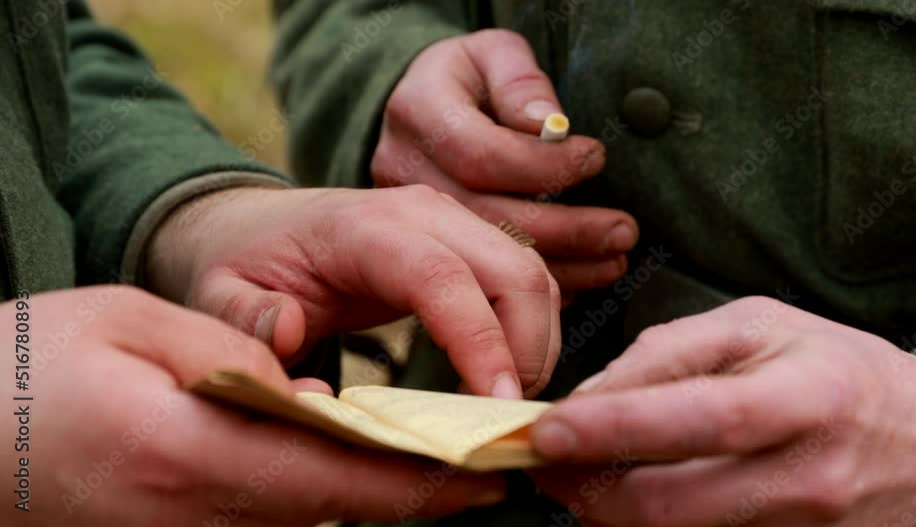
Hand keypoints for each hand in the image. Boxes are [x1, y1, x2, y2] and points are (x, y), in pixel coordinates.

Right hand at [2, 287, 502, 525]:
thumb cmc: (35, 365)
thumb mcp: (131, 327)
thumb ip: (233, 363)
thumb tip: (315, 399)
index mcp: (192, 453)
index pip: (336, 480)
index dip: (419, 483)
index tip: (483, 474)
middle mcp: (200, 513)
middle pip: (337, 513)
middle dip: (417, 496)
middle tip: (486, 470)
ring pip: (311, 520)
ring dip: (379, 497)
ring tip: (443, 464)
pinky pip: (274, 517)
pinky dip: (329, 496)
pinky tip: (360, 467)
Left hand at [146, 185, 559, 397]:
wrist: (262, 226)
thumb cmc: (246, 263)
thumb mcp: (220, 291)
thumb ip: (244, 316)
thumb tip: (288, 332)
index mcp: (363, 229)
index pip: (442, 276)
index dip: (480, 340)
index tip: (496, 405)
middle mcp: (423, 213)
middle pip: (513, 270)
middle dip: (529, 349)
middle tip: (504, 420)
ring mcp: (453, 222)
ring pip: (533, 275)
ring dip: (537, 343)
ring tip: (502, 405)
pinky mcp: (469, 241)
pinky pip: (526, 280)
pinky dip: (532, 331)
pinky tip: (504, 377)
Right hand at [371, 29, 638, 295]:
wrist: (420, 112)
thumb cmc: (470, 80)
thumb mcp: (491, 54)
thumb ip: (520, 81)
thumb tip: (548, 123)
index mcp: (418, 112)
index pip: (484, 153)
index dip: (547, 166)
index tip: (596, 158)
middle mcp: (403, 168)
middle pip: (488, 215)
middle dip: (567, 228)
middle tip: (624, 231)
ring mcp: (408, 214)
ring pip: (486, 258)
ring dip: (561, 267)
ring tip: (616, 261)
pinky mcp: (425, 245)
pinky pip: (484, 280)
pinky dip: (538, 286)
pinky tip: (580, 280)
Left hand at [529, 297, 915, 525]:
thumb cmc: (839, 372)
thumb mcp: (762, 327)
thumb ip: (671, 351)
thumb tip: (590, 397)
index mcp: (803, 399)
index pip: (699, 419)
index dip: (615, 428)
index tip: (545, 430)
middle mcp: (806, 478)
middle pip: (671, 505)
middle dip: (587, 491)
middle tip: (543, 462)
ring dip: (608, 513)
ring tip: (581, 476)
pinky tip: (635, 496)